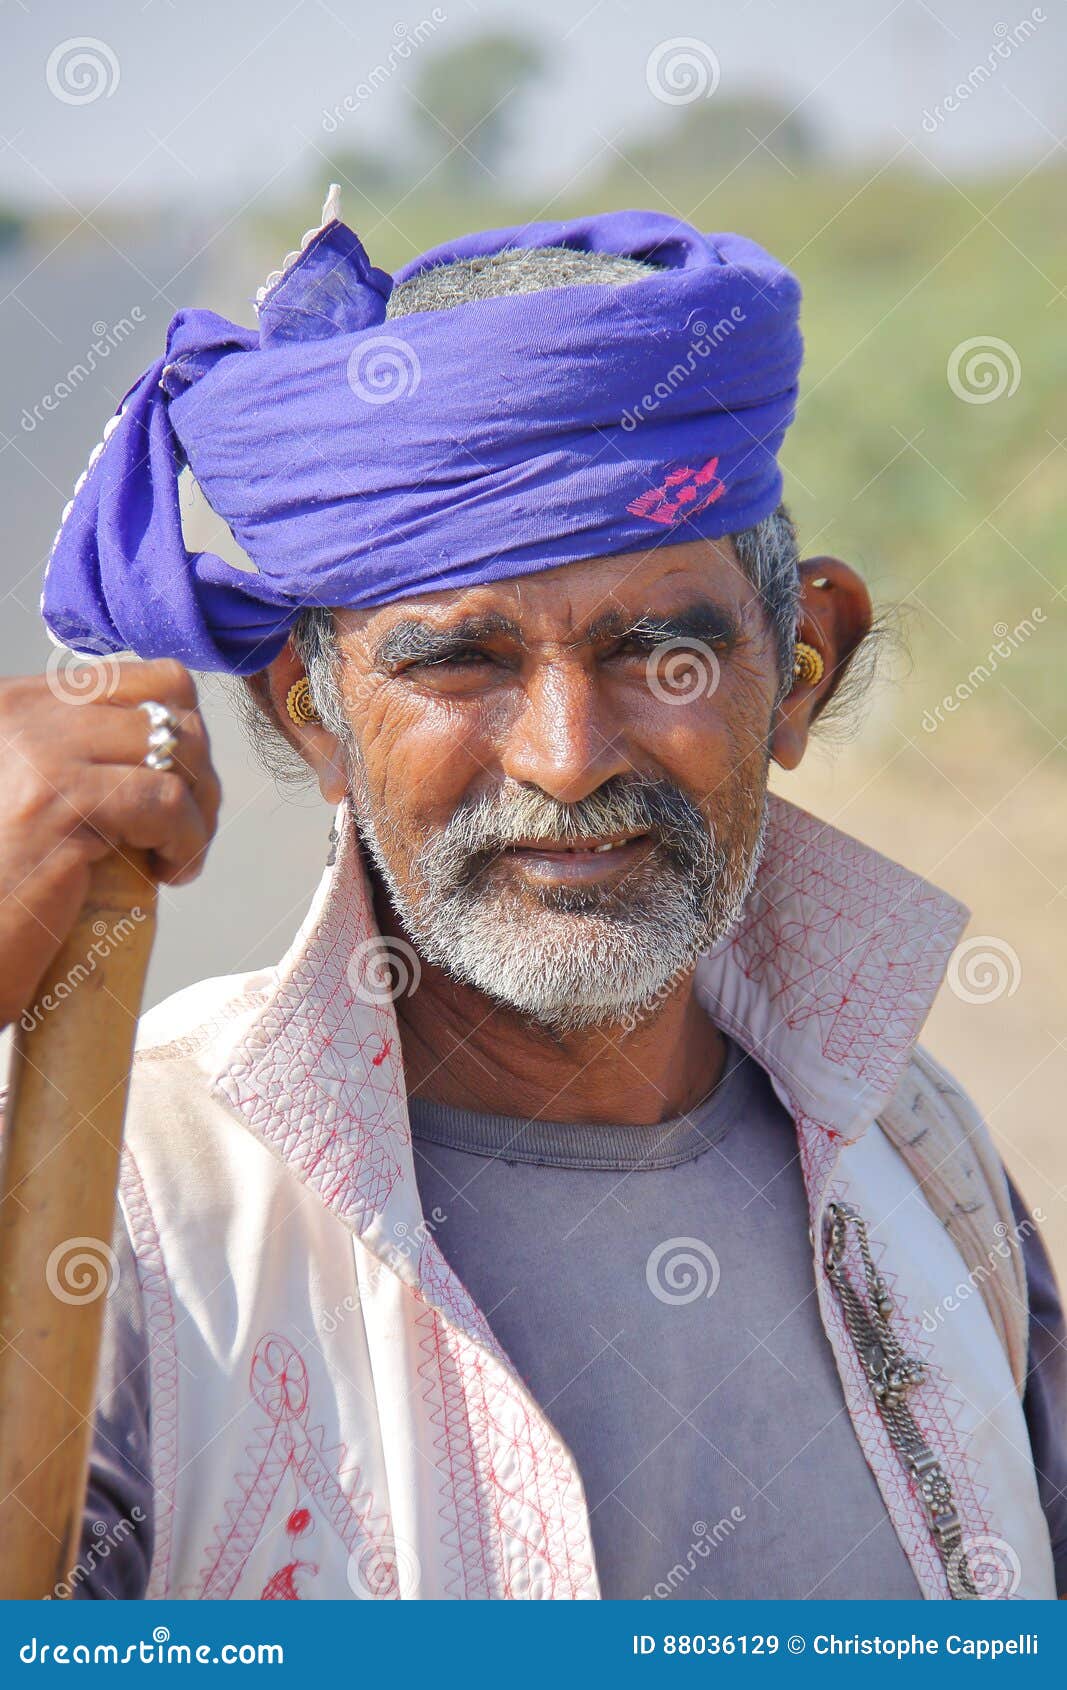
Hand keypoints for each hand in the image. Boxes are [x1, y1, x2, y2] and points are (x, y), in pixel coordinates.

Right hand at [0, 658, 220, 1030]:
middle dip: (200, 768)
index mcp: (18, 703)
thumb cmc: (1, 886)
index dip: (183, 731)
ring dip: (200, 808)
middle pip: (171, 704)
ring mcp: (41, 757)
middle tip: (187, 827)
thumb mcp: (37, 795)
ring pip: (177, 747)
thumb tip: (173, 741)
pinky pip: (166, 802)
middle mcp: (25, 716)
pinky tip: (169, 874)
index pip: (142, 678)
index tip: (178, 788)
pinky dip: (188, 840)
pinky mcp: (60, 808)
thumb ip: (83, 756)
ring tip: (176, 854)